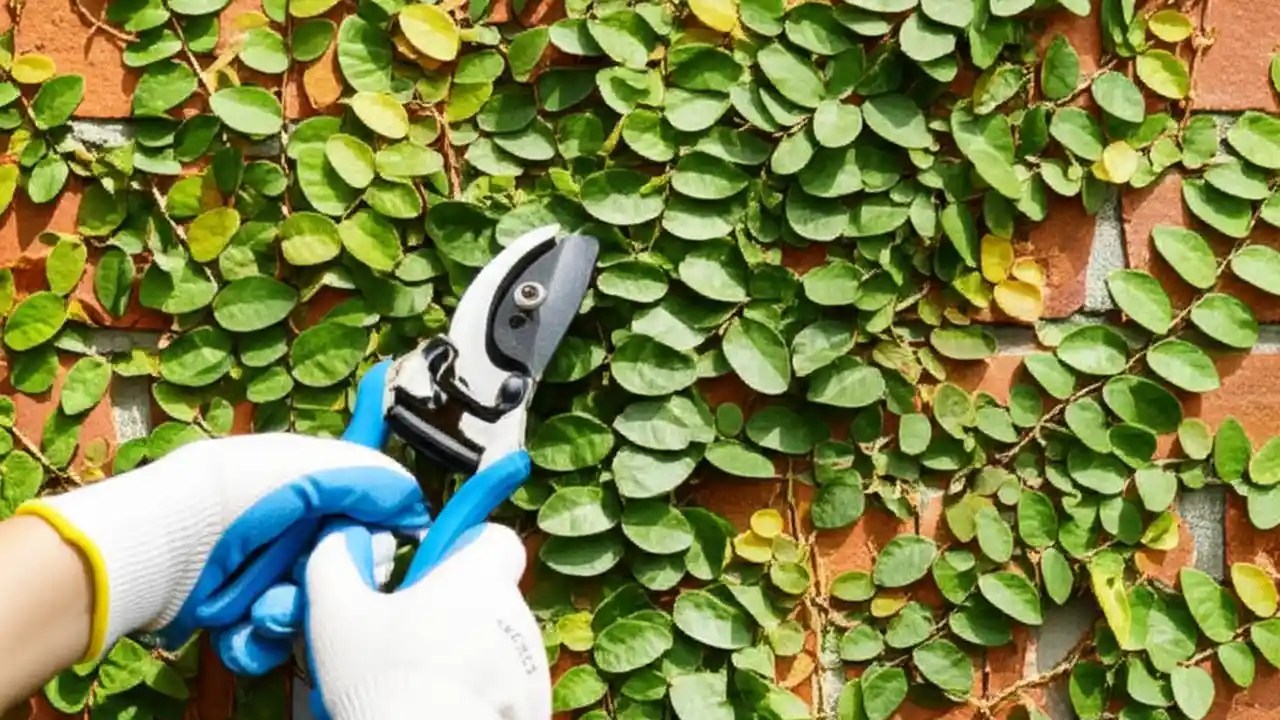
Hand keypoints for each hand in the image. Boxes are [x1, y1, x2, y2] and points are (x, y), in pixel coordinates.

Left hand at [15, 432, 427, 662]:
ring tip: (266, 612)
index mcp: (305, 485)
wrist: (149, 553)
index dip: (374, 532)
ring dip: (294, 615)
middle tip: (308, 580)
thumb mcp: (303, 469)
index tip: (374, 547)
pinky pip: (271, 640)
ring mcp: (261, 573)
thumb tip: (415, 508)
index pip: (363, 510)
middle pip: (344, 566)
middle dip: (332, 580)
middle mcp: (287, 528)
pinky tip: (245, 630)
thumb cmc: (223, 498)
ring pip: (312, 607)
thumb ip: (369, 479)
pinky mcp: (236, 614)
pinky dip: (260, 642)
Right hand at [301, 522, 549, 719]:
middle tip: (413, 643)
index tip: (434, 577)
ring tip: (426, 686)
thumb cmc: (381, 677)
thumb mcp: (336, 615)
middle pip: (493, 599)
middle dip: (461, 615)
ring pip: (501, 648)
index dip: (468, 551)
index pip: (498, 541)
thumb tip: (341, 537)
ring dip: (473, 658)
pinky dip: (486, 698)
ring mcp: (531, 665)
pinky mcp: (535, 706)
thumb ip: (335, 561)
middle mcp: (517, 615)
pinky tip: (446, 711)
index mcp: (479, 578)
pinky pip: (511, 692)